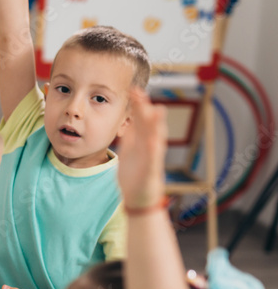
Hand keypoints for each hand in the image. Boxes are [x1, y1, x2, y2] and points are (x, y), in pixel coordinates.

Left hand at [117, 88, 166, 210]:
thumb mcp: (130, 151)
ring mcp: (152, 160)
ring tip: (157, 110)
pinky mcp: (152, 173)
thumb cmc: (135, 175)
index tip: (133, 89)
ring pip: (155, 139)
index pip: (140, 120)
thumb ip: (132, 135)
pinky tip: (155, 142)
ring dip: (156, 126)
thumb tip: (131, 120)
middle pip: (148, 125)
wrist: (138, 198)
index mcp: (141, 142)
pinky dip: (155, 152)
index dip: (138, 105)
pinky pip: (154, 162)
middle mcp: (149, 148)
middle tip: (141, 93)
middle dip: (145, 110)